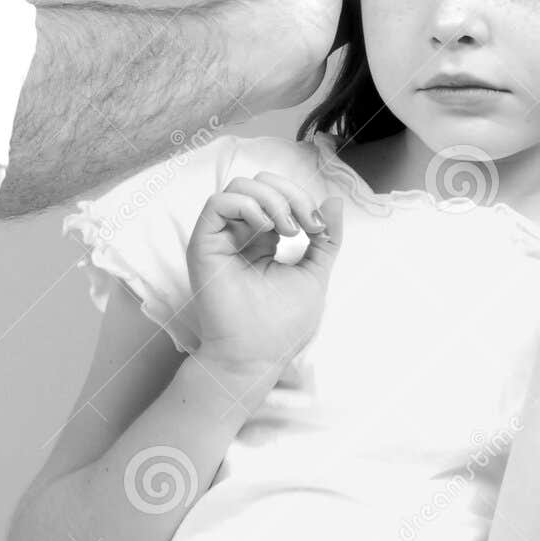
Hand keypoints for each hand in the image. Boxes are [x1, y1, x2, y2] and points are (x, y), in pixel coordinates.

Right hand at [187, 174, 345, 378]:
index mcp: (263, 240)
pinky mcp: (204, 245)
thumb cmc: (282, 325)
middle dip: (290, 194)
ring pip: (239, 187)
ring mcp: (221, 238)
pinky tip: (267, 229)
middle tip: (306, 225)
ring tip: (288, 230)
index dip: (301, 200)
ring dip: (272, 200)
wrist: (255, 357)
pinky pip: (217, 203)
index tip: (318, 228)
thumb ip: (326, 239)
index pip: (278, 196)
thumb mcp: (315, 275)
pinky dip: (247, 205)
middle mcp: (240, 235)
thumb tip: (335, 202)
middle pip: (259, 184)